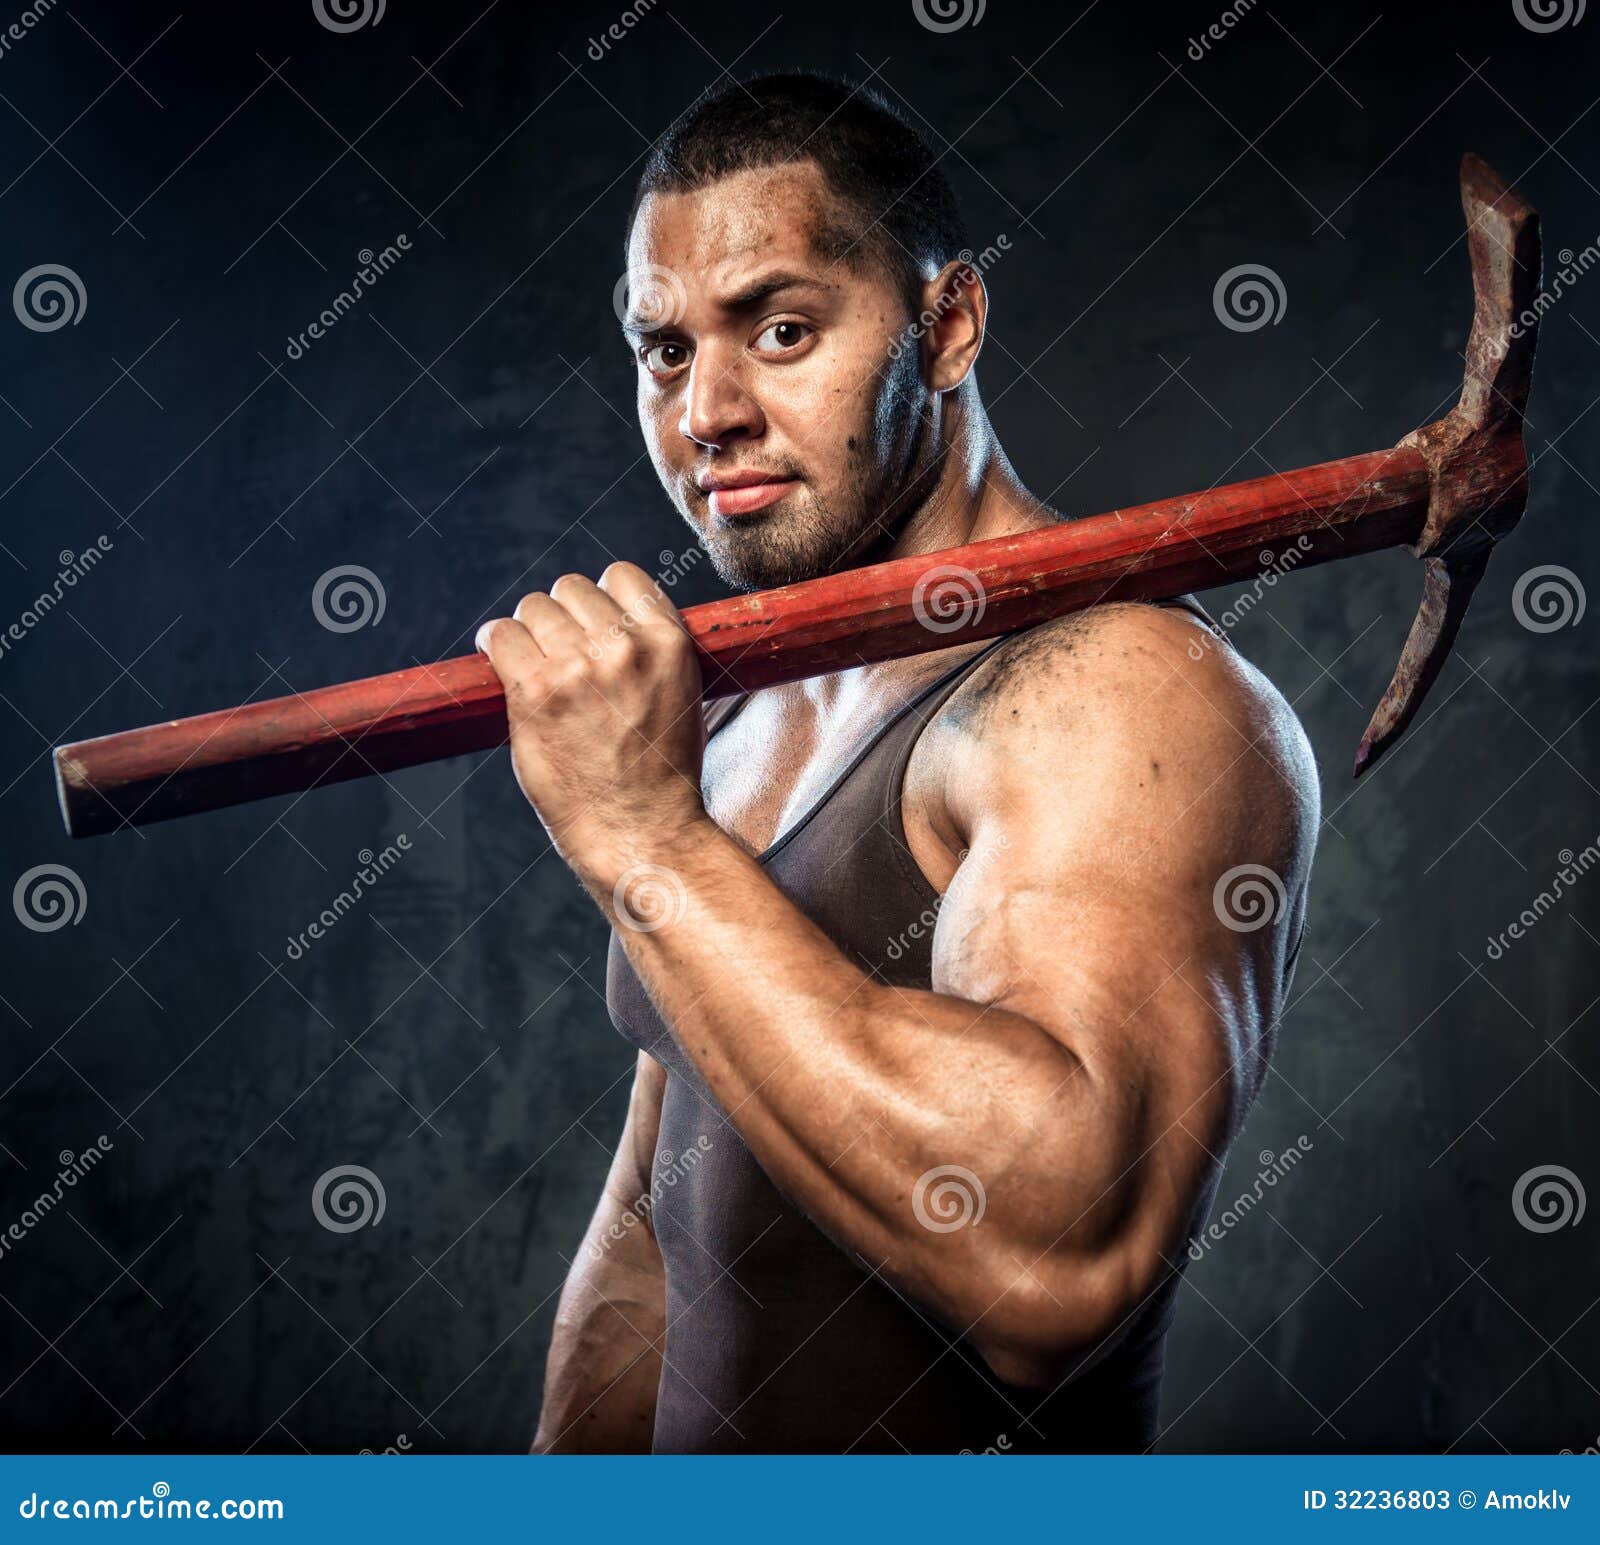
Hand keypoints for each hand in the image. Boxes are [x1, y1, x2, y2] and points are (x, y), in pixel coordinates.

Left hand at [474, 562, 708, 893]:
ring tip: (535, 665)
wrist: (642, 830)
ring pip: (533, 607)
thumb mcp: (682, 694)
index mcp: (667, 642)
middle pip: (570, 589)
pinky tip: (503, 663)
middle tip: (561, 655)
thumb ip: (650, 649)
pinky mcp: (534, 694)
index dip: (602, 599)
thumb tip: (608, 617)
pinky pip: (500, 637)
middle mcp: (622, 647)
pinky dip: (496, 645)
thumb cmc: (661, 773)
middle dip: (563, 617)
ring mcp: (575, 668)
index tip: (592, 625)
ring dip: (529, 631)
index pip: (621, 575)